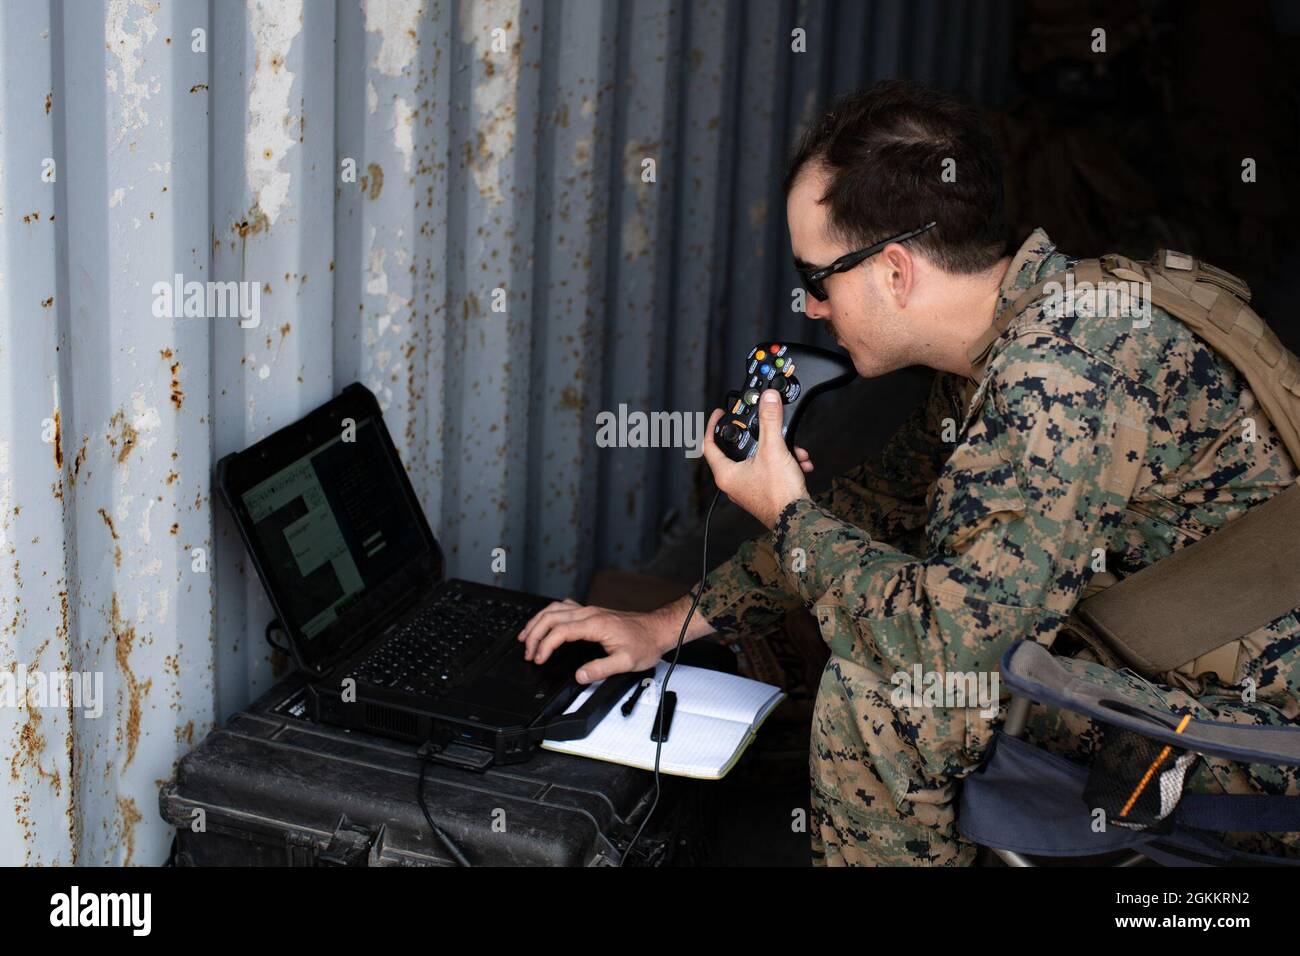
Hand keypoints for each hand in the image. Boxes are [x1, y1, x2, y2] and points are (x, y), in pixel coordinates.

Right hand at [517, 599, 672, 683]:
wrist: (657, 629)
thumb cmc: (644, 643)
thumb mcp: (626, 662)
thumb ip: (601, 669)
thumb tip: (580, 676)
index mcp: (595, 624)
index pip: (560, 631)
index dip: (545, 646)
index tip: (538, 659)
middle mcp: (589, 613)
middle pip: (551, 617)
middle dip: (534, 634)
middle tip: (528, 653)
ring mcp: (589, 610)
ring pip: (554, 609)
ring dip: (537, 622)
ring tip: (526, 637)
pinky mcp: (591, 612)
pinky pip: (563, 607)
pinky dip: (548, 615)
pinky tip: (544, 623)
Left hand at [702, 388, 813, 528]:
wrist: (799, 519)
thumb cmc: (779, 494)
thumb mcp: (773, 449)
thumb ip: (770, 420)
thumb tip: (768, 399)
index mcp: (726, 474)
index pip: (709, 445)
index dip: (712, 426)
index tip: (719, 414)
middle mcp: (734, 484)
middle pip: (739, 450)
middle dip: (760, 437)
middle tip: (765, 426)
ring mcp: (749, 490)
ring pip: (760, 460)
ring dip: (779, 451)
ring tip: (793, 450)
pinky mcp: (764, 493)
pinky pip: (771, 471)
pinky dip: (784, 464)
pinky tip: (799, 463)